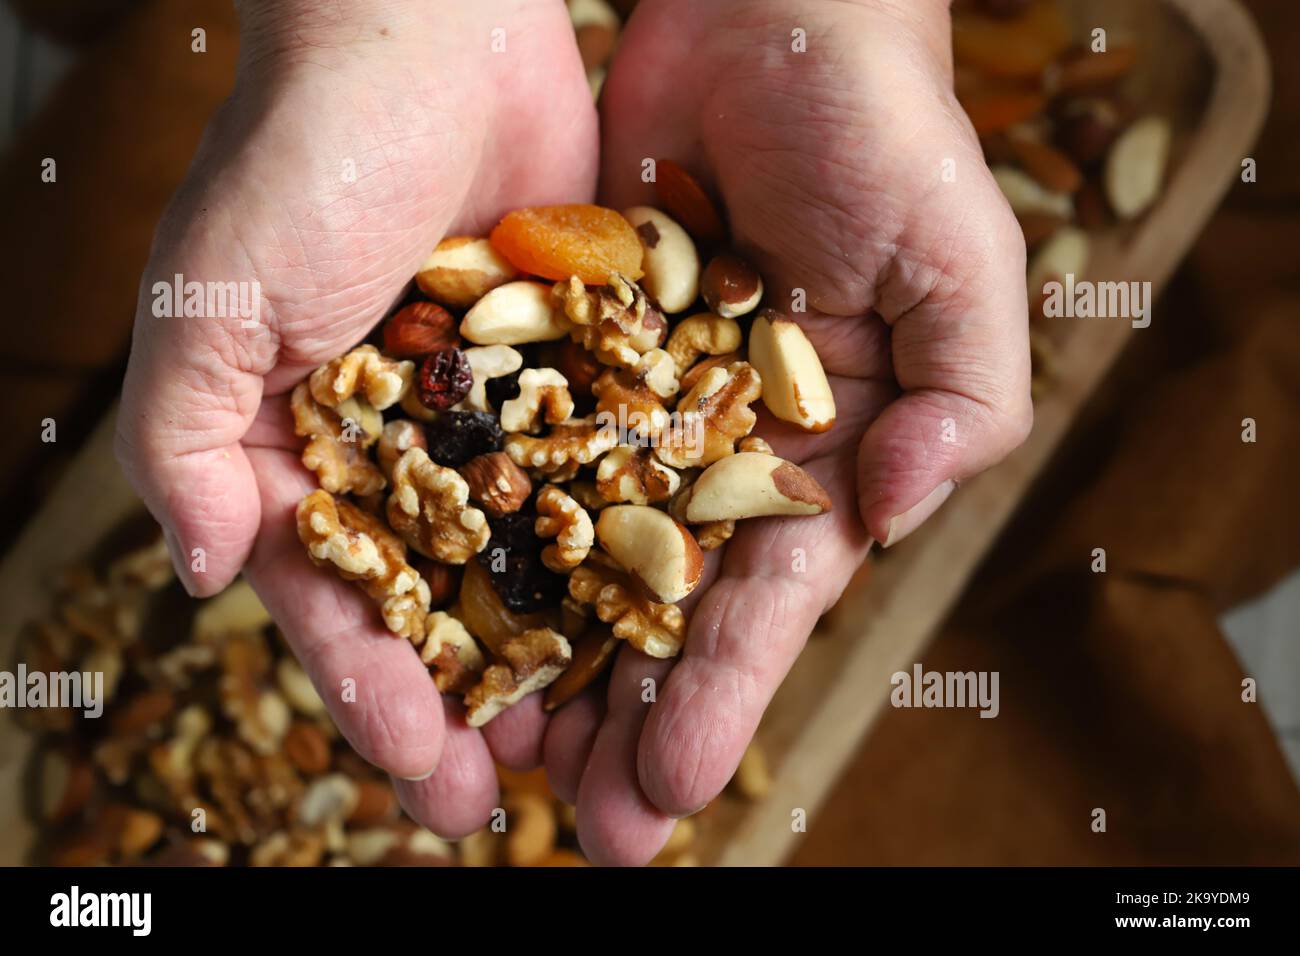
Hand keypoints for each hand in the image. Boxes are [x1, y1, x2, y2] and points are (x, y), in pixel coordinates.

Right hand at [116, 0, 597, 829]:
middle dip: (473, 698)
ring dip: (561, 650)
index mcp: (312, 450)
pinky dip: (630, 543)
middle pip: (445, 600)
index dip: (375, 689)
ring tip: (595, 738)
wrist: (427, 31)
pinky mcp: (582, 367)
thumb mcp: (214, 300)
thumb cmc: (304, 154)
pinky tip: (665, 612)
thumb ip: (186, 439)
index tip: (421, 771)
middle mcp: (410, 445)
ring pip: (535, 556)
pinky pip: (607, 470)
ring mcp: (501, 413)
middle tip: (508, 798)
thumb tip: (202, 573)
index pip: (342, 597)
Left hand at [547, 0, 1031, 863]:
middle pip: (661, 604)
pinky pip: (509, 448)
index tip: (678, 788)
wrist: (772, 12)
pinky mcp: (554, 348)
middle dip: (627, 718)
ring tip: (497, 764)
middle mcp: (715, 447)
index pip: (766, 597)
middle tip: (582, 829)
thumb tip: (888, 513)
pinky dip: (479, 528)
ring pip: (572, 551)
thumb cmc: (886, 130)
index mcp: (816, 450)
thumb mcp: (963, 262)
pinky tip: (439, 610)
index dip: (724, 693)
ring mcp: (628, 404)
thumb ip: (965, 397)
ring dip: (541, 656)